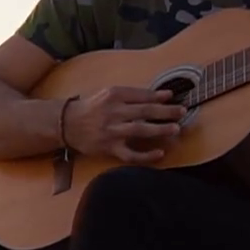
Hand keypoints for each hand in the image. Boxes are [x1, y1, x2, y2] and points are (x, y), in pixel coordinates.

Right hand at [63, 86, 187, 163]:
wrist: (67, 124)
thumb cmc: (91, 108)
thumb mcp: (107, 94)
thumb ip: (131, 95)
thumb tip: (159, 96)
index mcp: (113, 95)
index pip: (141, 95)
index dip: (158, 96)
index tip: (172, 96)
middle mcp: (113, 112)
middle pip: (144, 111)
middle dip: (165, 111)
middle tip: (182, 112)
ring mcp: (112, 131)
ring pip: (140, 130)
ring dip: (160, 129)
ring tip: (176, 128)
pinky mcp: (109, 148)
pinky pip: (130, 154)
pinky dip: (146, 155)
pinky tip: (160, 153)